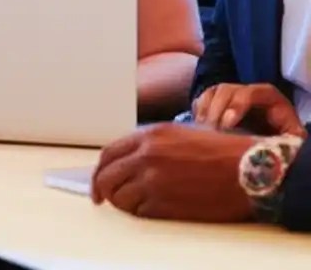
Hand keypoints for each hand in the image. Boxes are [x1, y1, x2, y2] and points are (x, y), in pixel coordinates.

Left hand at [91, 123, 257, 221]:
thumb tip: (127, 162)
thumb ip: (149, 145)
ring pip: (120, 198)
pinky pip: (139, 212)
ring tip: (136, 203)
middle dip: (103, 190)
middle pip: (107, 177)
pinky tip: (153, 208)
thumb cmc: (221, 152)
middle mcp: (146, 157)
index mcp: (148, 136)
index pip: (108, 154)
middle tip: (106, 199)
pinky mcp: (164, 204)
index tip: (99, 181)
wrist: (248, 170)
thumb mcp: (179, 134)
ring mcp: (153, 181)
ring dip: (123, 203)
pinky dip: (141, 212)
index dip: (100, 170)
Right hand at [192, 82, 306, 136]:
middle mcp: (247, 90)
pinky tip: (199, 127)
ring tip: (203, 131)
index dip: (236, 107)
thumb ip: (288, 136)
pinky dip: (198, 112)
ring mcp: (230, 93)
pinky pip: (202, 99)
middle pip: (226, 90)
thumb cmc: (282, 137)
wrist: (272, 136)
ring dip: (205, 112)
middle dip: (216, 111)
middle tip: (211, 132)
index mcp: (268, 96)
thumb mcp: (292, 136)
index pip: (249, 93)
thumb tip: (275, 142)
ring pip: (211, 92)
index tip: (226, 126)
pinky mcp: (217, 100)